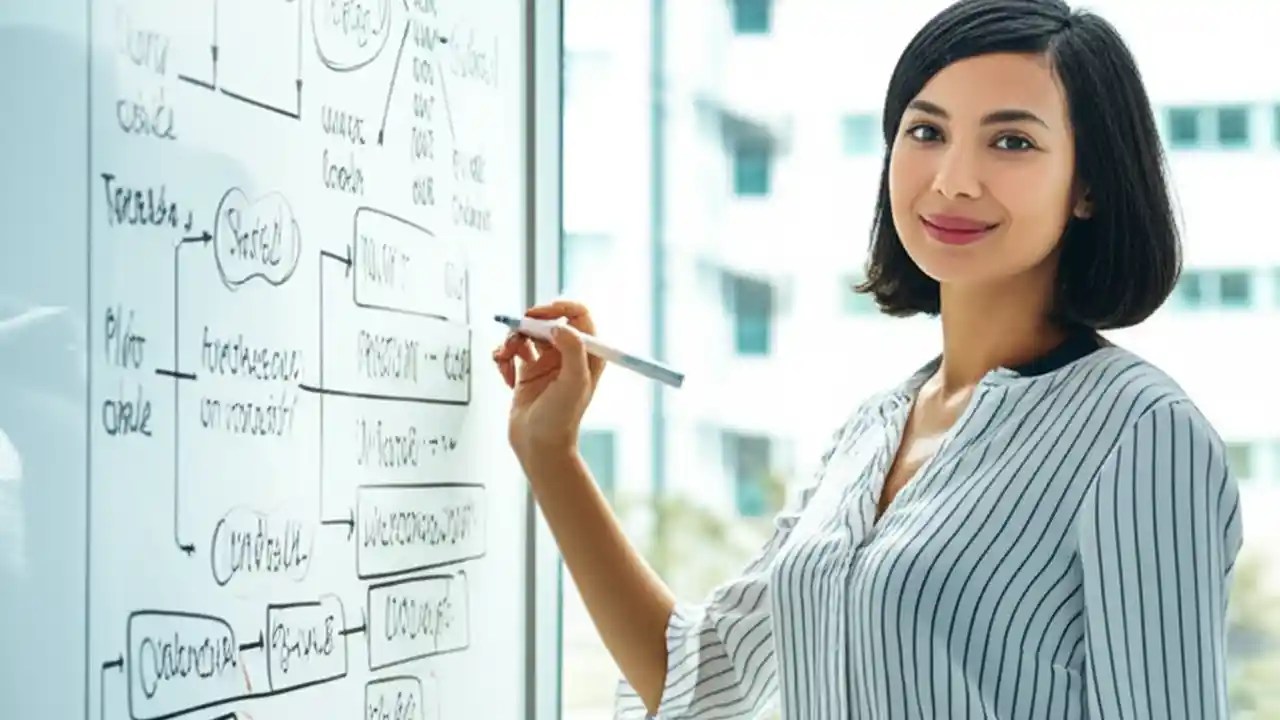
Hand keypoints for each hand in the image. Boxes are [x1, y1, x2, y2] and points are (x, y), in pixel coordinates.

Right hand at [492, 300, 604, 460]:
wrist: (538, 446)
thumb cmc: (560, 420)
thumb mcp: (573, 384)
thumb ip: (571, 351)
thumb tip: (559, 326)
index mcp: (587, 354)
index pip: (578, 315)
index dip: (559, 307)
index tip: (540, 314)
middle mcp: (568, 354)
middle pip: (548, 321)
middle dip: (529, 325)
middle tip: (518, 335)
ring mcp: (547, 361)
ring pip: (527, 333)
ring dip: (512, 341)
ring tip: (506, 359)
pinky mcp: (527, 371)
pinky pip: (512, 350)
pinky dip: (503, 356)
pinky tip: (504, 373)